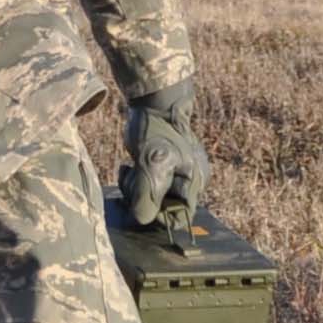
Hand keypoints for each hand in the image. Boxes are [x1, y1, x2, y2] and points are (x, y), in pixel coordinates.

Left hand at [121, 81, 209, 233]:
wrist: (152, 103)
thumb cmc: (156, 130)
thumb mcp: (151, 163)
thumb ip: (148, 194)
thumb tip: (143, 219)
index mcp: (194, 182)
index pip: (179, 217)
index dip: (158, 216)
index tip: (140, 201)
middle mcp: (188, 182)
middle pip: (162, 208)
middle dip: (143, 198)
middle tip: (131, 180)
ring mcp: (174, 175)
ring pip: (150, 198)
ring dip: (135, 189)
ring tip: (128, 170)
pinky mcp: (161, 169)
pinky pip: (145, 186)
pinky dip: (134, 182)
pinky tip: (128, 168)